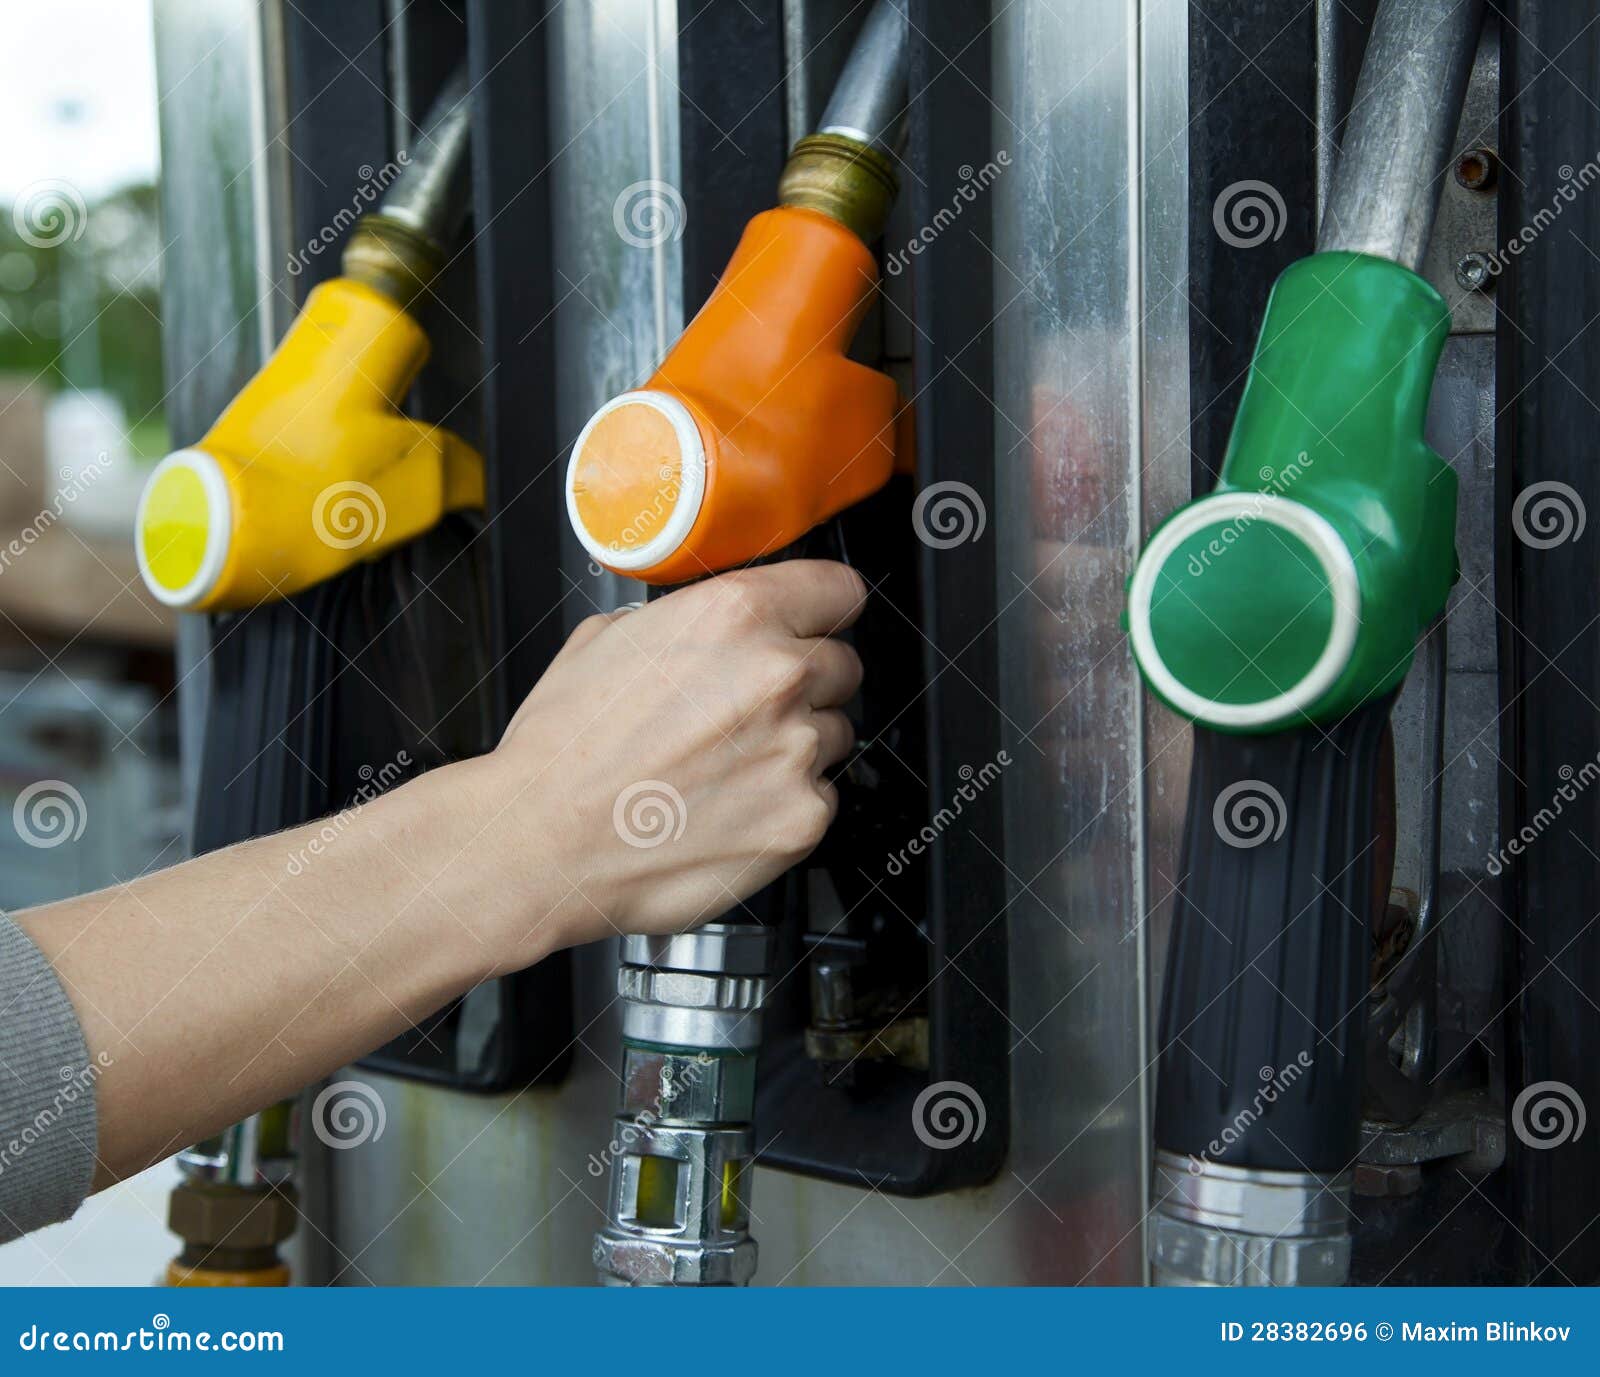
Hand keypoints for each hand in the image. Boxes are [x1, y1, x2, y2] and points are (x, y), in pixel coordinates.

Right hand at [476, 560, 865, 958]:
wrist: (543, 845)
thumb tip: (709, 623)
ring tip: (726, 765)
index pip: (838, 591)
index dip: (823, 611)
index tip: (818, 625)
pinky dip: (786, 803)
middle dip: (805, 684)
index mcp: (734, 616)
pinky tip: (730, 806)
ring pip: (835, 734)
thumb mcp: (607, 638)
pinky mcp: (801, 818)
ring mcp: (796, 750)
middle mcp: (776, 676)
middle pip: (842, 665)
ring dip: (796, 745)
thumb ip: (684, 620)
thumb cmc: (563, 751)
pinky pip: (821, 797)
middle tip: (747, 712)